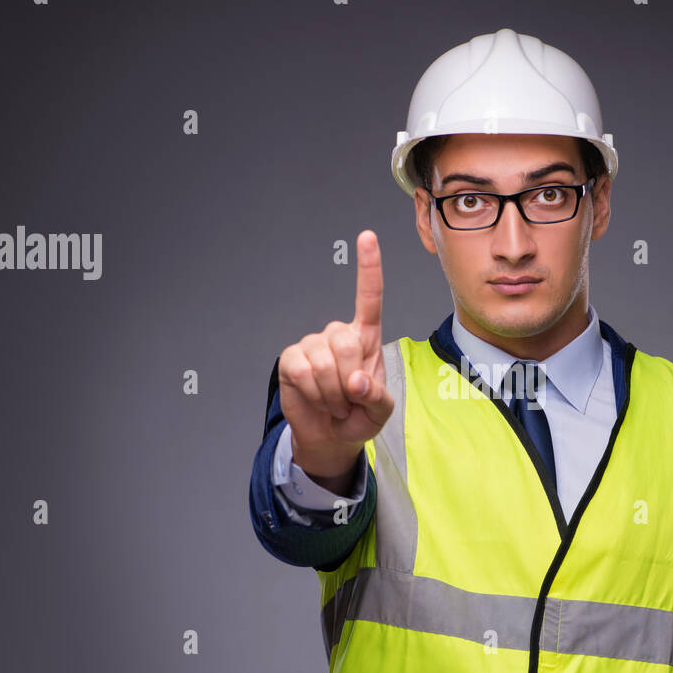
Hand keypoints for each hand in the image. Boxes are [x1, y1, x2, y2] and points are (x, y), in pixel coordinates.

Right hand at [276, 230, 394, 484]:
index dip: (369, 268)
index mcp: (365, 338)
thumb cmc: (360, 415)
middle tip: (350, 401)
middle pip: (346, 344)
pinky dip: (313, 393)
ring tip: (335, 402)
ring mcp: (312, 345)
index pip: (369, 298)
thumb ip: (377, 396)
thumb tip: (357, 381)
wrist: (330, 435)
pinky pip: (302, 372)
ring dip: (332, 393)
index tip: (366, 237)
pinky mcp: (291, 359)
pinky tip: (316, 398)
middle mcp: (337, 335)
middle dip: (350, 381)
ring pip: (324, 363)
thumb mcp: (381, 410)